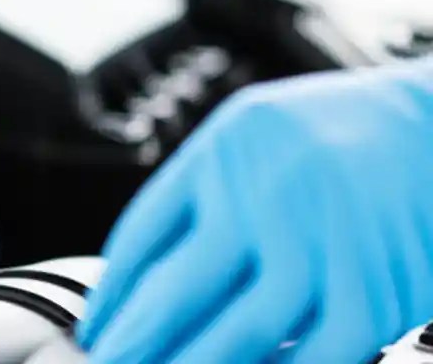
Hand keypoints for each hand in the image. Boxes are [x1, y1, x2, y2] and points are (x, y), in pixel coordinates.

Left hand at [78, 58, 432, 362]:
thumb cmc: (329, 130)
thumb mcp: (244, 133)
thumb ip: (194, 192)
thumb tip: (136, 272)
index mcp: (222, 154)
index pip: (144, 236)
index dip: (112, 294)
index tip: (95, 330)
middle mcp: (267, 198)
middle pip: (180, 289)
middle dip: (136, 343)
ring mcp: (323, 246)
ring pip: (241, 332)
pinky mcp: (377, 290)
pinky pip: (315, 354)